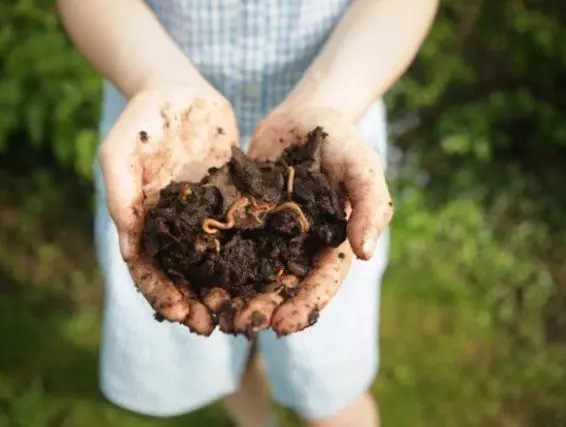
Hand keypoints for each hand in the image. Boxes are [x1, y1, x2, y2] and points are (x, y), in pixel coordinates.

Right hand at [98, 82, 238, 335]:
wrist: (180, 90)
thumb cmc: (144, 117)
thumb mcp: (121, 148)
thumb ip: (121, 192)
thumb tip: (127, 245)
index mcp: (142, 220)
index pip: (146, 267)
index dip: (160, 293)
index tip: (178, 313)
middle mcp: (173, 225)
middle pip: (181, 274)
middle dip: (193, 302)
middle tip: (212, 326)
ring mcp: (202, 216)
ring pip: (212, 262)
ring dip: (222, 289)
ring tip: (239, 311)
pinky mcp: (229, 202)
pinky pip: (240, 235)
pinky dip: (248, 258)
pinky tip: (265, 276)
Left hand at [232, 105, 393, 335]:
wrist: (302, 115)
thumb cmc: (341, 141)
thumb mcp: (362, 166)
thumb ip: (371, 204)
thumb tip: (365, 253)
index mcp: (330, 243)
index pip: (321, 281)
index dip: (305, 305)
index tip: (283, 326)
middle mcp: (299, 246)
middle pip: (282, 285)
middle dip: (262, 309)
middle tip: (239, 327)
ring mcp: (269, 235)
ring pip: (252, 273)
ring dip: (234, 295)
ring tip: (214, 313)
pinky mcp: (243, 219)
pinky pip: (228, 244)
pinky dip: (213, 263)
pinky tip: (194, 277)